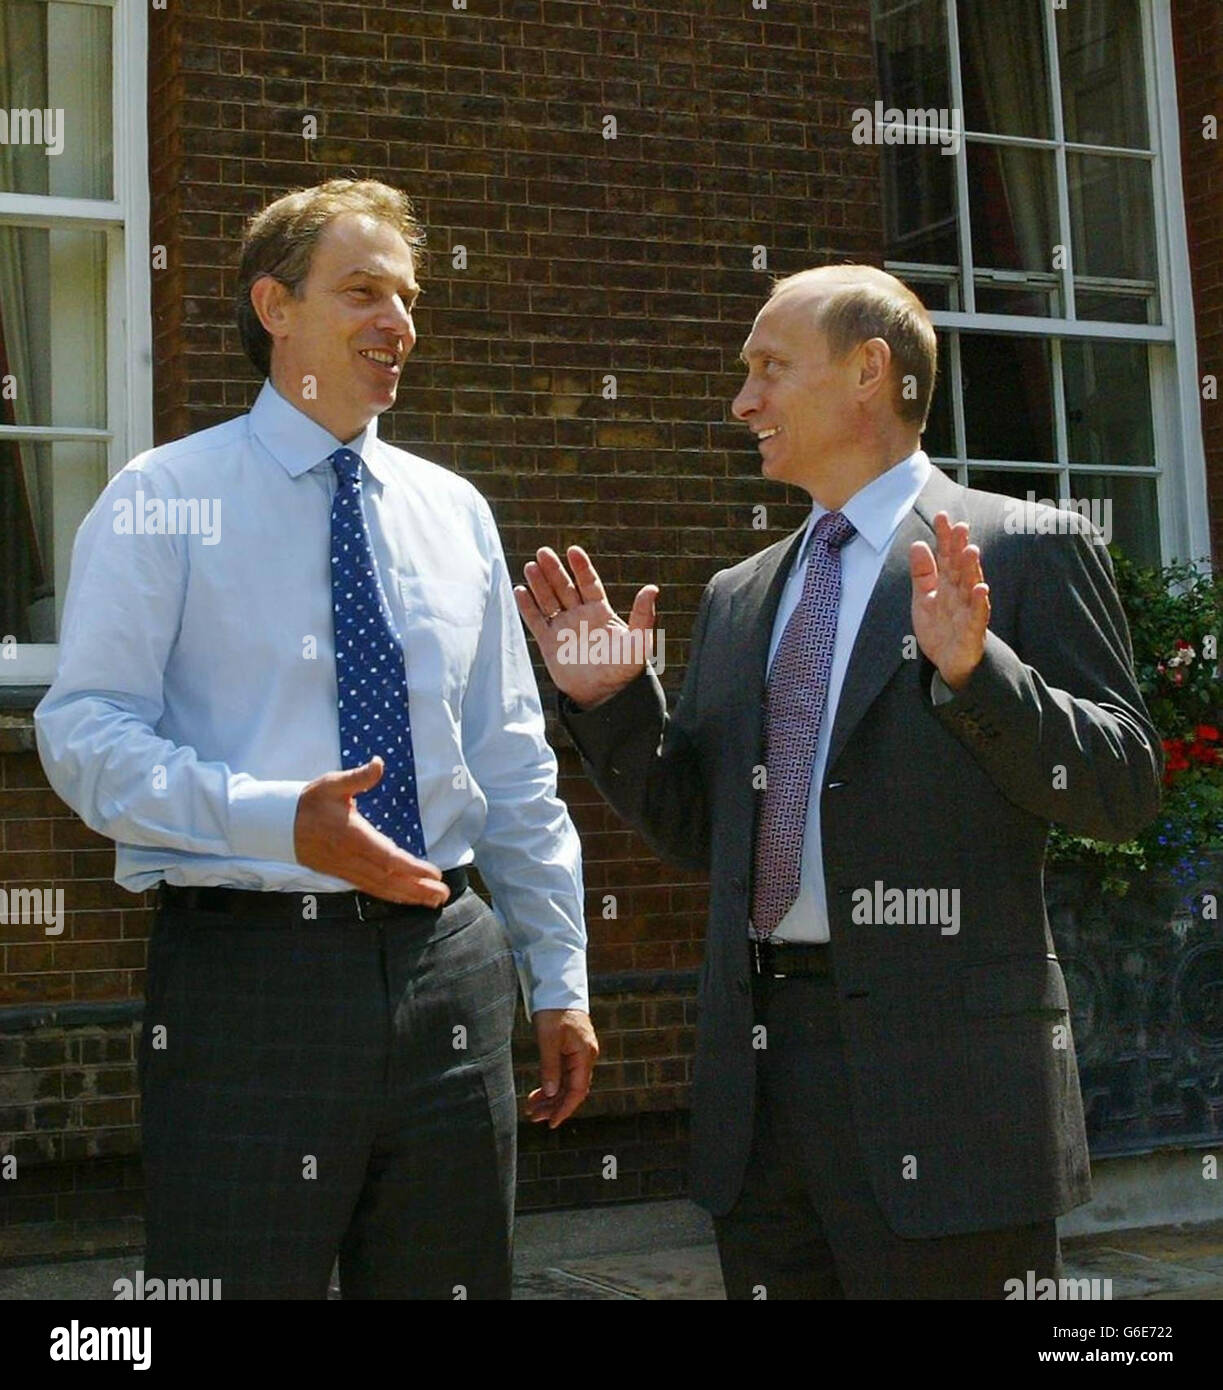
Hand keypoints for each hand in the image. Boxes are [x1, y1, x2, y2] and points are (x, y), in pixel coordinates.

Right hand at [293, 756, 450, 906]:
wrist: (279, 824)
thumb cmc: (309, 802)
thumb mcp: (331, 784)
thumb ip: (357, 777)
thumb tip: (379, 763)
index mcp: (352, 836)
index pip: (387, 857)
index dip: (411, 868)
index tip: (434, 872)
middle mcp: (350, 857)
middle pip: (389, 879)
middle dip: (417, 888)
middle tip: (442, 895)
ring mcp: (346, 869)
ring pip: (381, 888)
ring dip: (409, 896)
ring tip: (433, 901)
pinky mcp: (343, 875)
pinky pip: (371, 889)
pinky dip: (392, 896)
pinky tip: (408, 899)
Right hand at [514, 545, 657, 709]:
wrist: (605, 696)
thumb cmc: (625, 669)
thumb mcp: (639, 641)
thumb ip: (644, 615)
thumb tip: (652, 588)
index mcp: (601, 612)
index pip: (589, 583)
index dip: (581, 567)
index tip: (573, 550)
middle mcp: (580, 616)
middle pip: (564, 587)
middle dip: (554, 570)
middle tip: (543, 551)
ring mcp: (563, 628)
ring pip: (548, 600)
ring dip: (539, 584)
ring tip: (530, 566)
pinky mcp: (549, 643)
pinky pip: (536, 621)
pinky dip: (527, 607)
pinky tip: (519, 591)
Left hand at [525, 1008, 598, 1128]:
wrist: (557, 989)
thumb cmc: (553, 1011)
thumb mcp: (548, 1039)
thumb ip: (550, 1067)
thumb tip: (551, 1093)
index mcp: (585, 1054)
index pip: (578, 1090)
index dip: (565, 1108)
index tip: (552, 1123)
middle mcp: (585, 1056)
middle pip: (572, 1089)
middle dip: (554, 1106)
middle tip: (533, 1117)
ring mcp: (579, 1054)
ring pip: (566, 1083)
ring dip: (551, 1097)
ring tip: (532, 1108)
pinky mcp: (570, 1050)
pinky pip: (563, 1074)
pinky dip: (551, 1085)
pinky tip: (538, 1093)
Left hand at [909, 511, 990, 691]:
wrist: (949, 662)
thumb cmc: (939, 627)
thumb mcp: (924, 597)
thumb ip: (922, 573)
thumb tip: (917, 544)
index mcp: (947, 583)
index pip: (946, 556)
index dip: (944, 538)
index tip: (942, 517)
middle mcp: (960, 592)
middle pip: (960, 567)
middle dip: (960, 547)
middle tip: (960, 526)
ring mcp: (968, 609)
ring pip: (972, 586)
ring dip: (972, 569)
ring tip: (971, 550)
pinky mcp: (973, 630)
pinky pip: (978, 615)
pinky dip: (980, 602)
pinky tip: (981, 589)